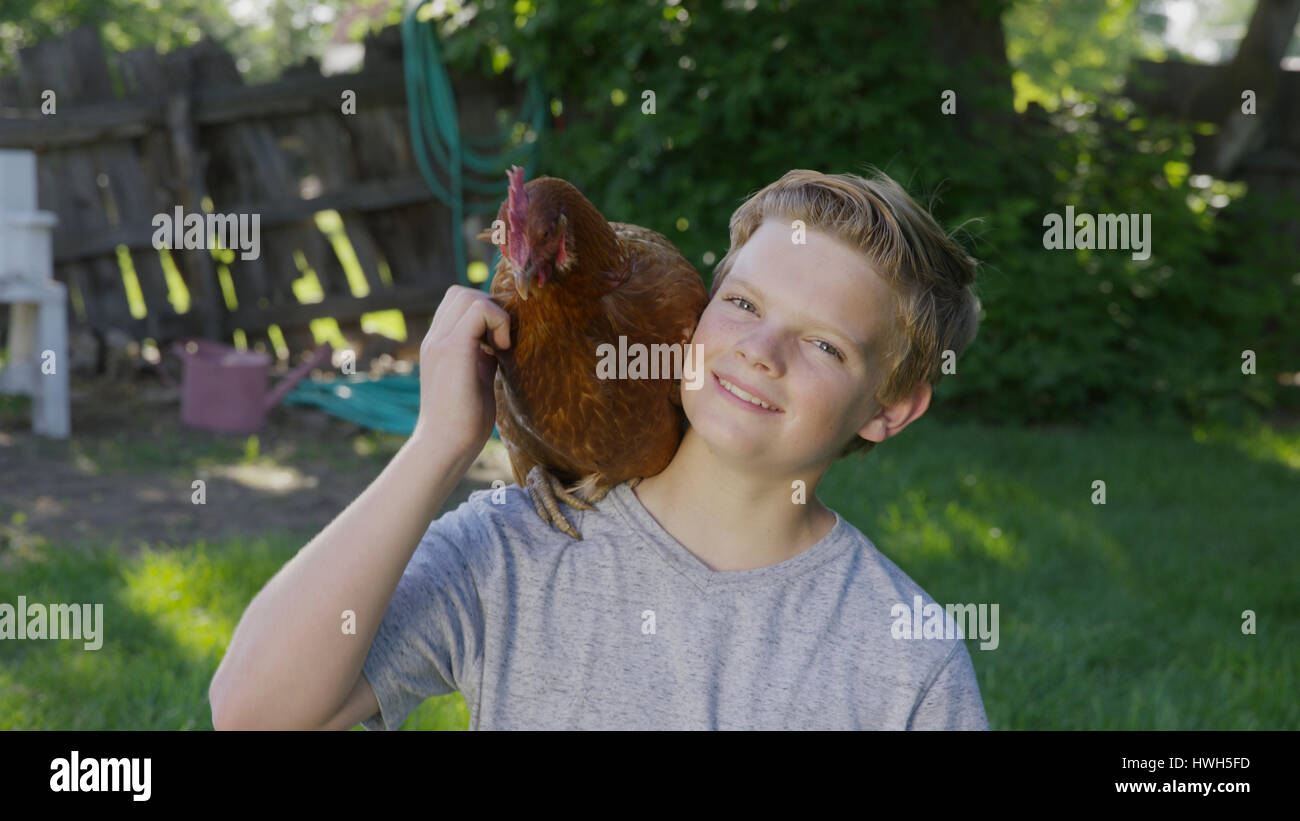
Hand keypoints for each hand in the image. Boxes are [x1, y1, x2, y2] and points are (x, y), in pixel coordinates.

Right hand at [411, 285, 511, 454]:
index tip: (499, 344)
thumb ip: (482, 355)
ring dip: (494, 314)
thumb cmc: (463, 421)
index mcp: (438, 343)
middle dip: (490, 309)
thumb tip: (501, 341)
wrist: (445, 445)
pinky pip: (480, 308)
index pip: (458, 303)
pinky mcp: (452, 348)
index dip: (485, 313)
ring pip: (469, 294)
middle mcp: (435, 337)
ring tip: (500, 348)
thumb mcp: (476, 377)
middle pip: (462, 292)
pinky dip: (498, 322)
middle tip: (501, 343)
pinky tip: (502, 351)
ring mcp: (440, 340)